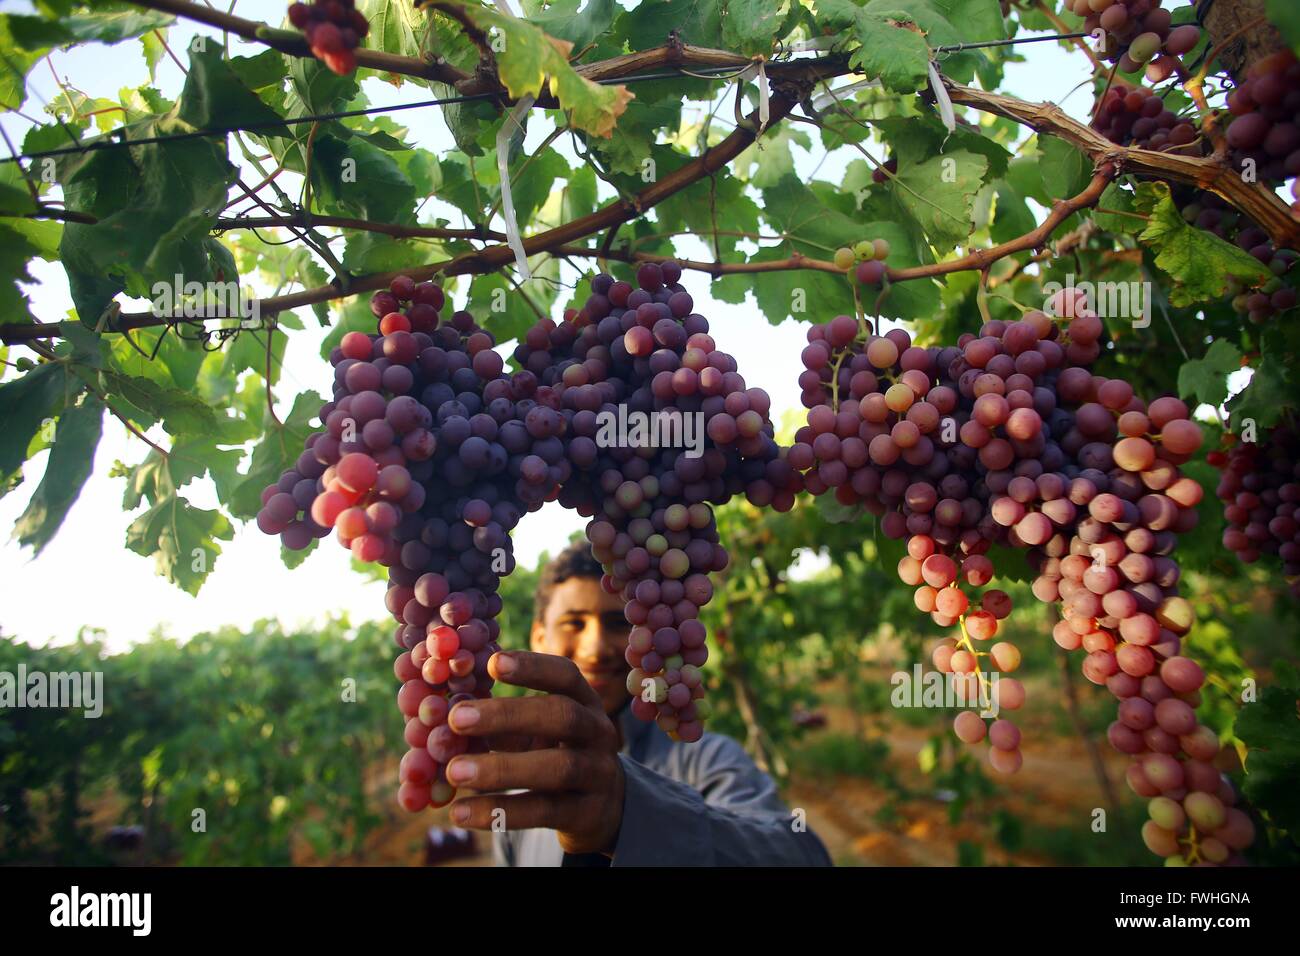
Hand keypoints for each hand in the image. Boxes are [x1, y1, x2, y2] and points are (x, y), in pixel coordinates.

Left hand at [444, 651, 625, 855]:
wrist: (604, 808)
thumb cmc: (554, 755)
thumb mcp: (535, 734)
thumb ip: (500, 725)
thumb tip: (443, 718)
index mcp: (584, 702)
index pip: (565, 676)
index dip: (532, 668)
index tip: (491, 662)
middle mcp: (598, 733)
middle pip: (562, 716)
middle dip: (509, 715)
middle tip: (456, 718)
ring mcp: (598, 774)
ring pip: (558, 768)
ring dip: (501, 768)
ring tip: (453, 771)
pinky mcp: (588, 814)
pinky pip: (544, 811)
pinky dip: (500, 812)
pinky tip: (460, 813)